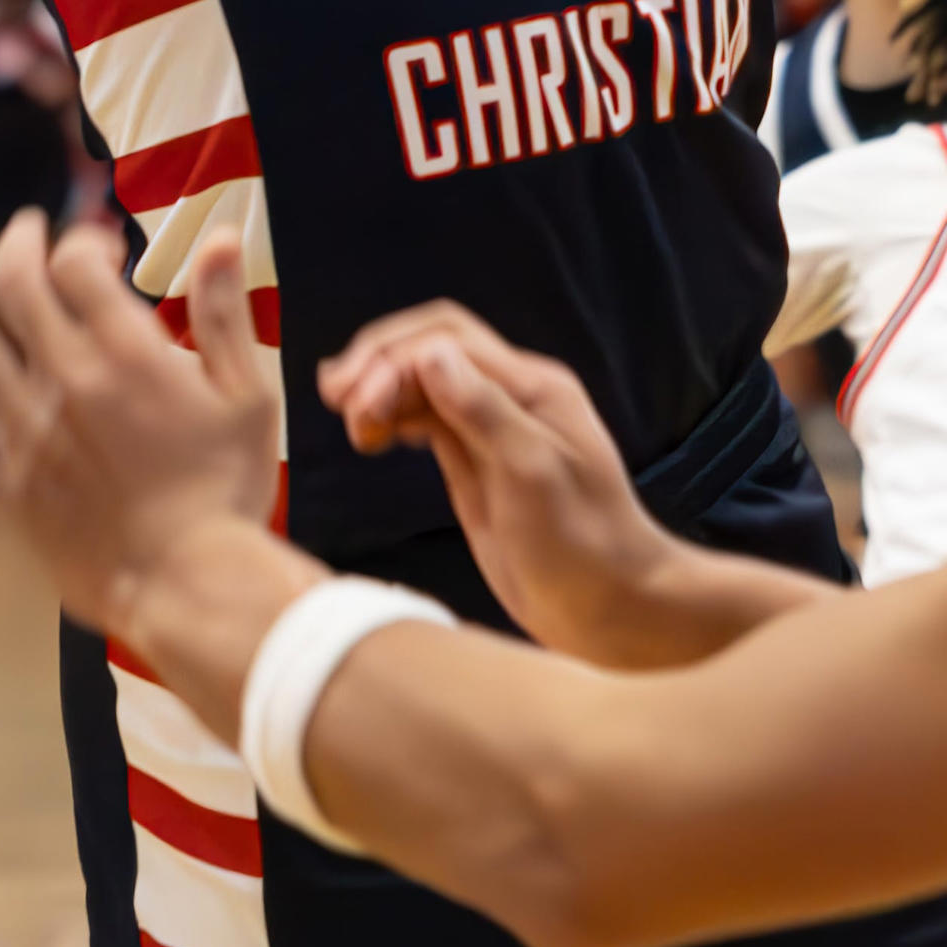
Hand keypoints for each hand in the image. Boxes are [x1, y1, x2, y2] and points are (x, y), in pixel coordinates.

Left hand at [0, 217, 276, 632]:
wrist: (187, 584)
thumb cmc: (228, 490)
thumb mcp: (247, 395)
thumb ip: (226, 313)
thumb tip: (217, 237)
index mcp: (127, 352)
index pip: (78, 264)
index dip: (83, 240)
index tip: (99, 246)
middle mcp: (66, 378)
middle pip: (17, 284)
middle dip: (19, 244)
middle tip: (23, 228)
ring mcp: (26, 430)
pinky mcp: (3, 481)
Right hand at [317, 302, 677, 664]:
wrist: (613, 607)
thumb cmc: (583, 544)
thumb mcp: (534, 474)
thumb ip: (483, 411)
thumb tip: (428, 353)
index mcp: (530, 386)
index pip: (448, 339)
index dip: (393, 358)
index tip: (356, 402)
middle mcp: (509, 397)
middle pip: (431, 348)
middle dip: (379, 363)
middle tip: (334, 397)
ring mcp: (492, 430)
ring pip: (424, 383)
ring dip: (382, 390)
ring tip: (349, 422)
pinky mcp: (477, 465)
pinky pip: (428, 421)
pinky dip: (395, 418)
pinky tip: (373, 436)